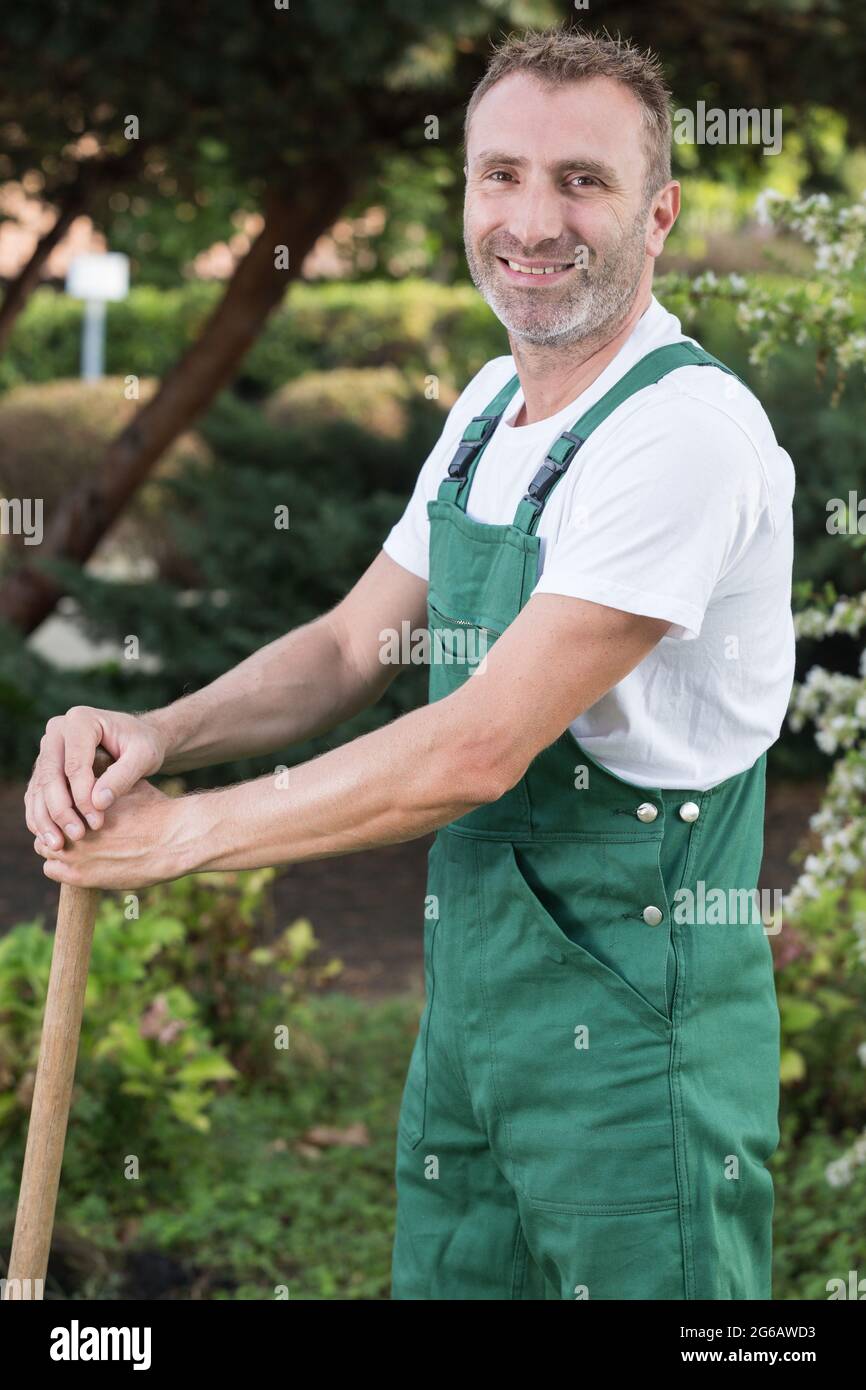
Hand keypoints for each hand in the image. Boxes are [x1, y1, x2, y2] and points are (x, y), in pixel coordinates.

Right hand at [25, 705, 166, 850]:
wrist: (137, 739)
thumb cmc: (144, 744)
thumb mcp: (144, 756)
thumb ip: (122, 777)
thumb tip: (98, 803)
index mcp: (80, 720)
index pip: (75, 764)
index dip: (83, 797)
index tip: (97, 822)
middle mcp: (57, 731)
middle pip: (50, 776)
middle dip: (61, 811)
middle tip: (77, 837)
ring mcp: (48, 748)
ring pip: (38, 787)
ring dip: (45, 819)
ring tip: (58, 845)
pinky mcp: (45, 766)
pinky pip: (36, 793)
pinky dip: (41, 817)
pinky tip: (50, 838)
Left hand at [32, 777, 192, 890]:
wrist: (174, 841)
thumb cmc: (155, 810)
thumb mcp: (130, 784)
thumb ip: (106, 777)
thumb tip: (95, 763)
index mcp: (80, 799)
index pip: (52, 798)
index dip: (61, 803)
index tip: (70, 808)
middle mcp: (71, 824)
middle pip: (47, 822)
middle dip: (56, 823)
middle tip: (71, 826)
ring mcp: (72, 851)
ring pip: (44, 847)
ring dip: (56, 845)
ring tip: (75, 844)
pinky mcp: (79, 876)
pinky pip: (50, 870)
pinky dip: (59, 865)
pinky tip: (79, 861)